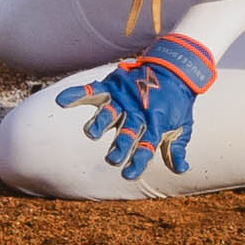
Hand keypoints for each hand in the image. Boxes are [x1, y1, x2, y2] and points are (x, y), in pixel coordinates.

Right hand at [53, 34, 214, 180]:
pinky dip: (77, 94)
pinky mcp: (112, 86)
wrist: (175, 70)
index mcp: (155, 124)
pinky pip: (92, 90)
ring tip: (90, 133)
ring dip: (100, 122)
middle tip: (112, 159)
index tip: (129, 174)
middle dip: (120, 145)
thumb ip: (177, 149)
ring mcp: (123, 99)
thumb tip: (181, 169)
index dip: (138, 160)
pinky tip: (62, 101)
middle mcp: (137, 112)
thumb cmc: (176, 104)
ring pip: (109, 112)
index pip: (146, 146)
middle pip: (127, 131)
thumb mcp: (182, 127)